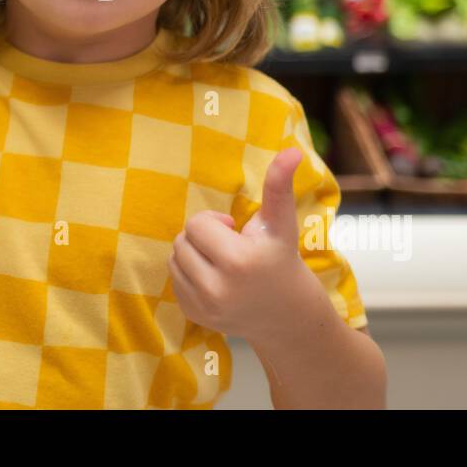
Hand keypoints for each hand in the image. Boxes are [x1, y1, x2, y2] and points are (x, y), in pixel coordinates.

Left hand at [168, 147, 320, 342]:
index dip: (215, 222)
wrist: (287, 314)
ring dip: (193, 253)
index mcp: (238, 261)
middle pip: (183, 241)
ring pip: (174, 259)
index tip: (235, 231)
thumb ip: (279, 185)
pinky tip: (214, 279)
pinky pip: (174, 280)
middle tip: (229, 247)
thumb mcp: (281, 222)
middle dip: (203, 237)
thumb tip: (292, 150)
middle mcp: (217, 289)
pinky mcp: (195, 317)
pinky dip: (188, 274)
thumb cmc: (281, 259)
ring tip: (220, 261)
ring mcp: (204, 307)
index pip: (197, 224)